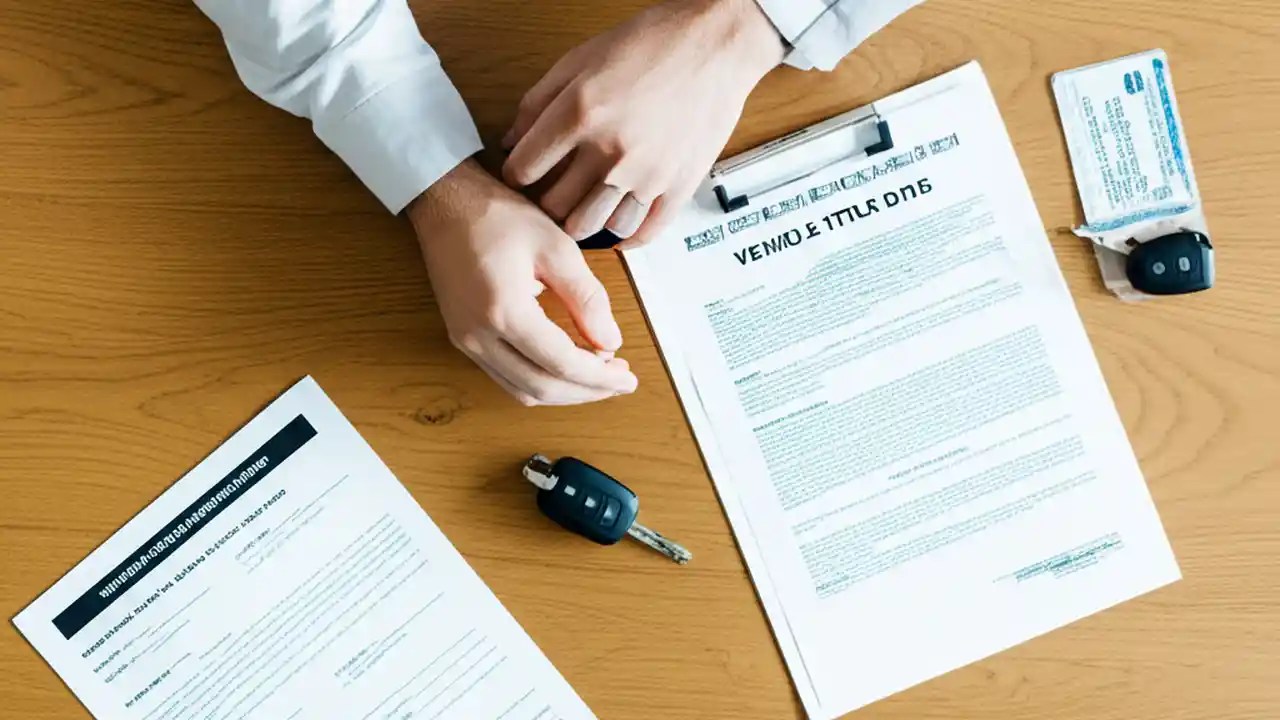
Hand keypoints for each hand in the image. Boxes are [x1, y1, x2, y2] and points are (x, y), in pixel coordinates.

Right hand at [408, 159, 638, 405]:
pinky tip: (565, 364)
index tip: (629, 378)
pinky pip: (505, 377)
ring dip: (563, 391)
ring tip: (598, 374)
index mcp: (504, 310)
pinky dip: (540, 380)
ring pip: (522, 391)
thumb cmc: (497, 215)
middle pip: (541, 388)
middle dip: (586, 391)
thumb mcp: (556, 247)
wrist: (444, 201)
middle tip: (620, 380)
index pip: (561, 364)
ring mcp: (465, 340)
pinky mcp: (462, 338)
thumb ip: (586, 298)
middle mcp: (478, 336)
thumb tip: (611, 342)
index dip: (600, 378)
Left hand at [502, 0, 783, 247]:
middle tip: (549, 194)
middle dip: (545, 202)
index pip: (525, 169)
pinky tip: (616, 226)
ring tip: (581, 209)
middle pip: (556, 206)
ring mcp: (646, 174)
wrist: (714, 44)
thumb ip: (538, 102)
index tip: (522, 174)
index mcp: (580, 113)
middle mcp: (611, 150)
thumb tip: (512, 140)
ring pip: (595, 227)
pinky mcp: (677, 187)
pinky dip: (624, 237)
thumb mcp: (580, 59)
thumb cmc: (652, 44)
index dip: (516, 174)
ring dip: (581, 223)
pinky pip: (643, 232)